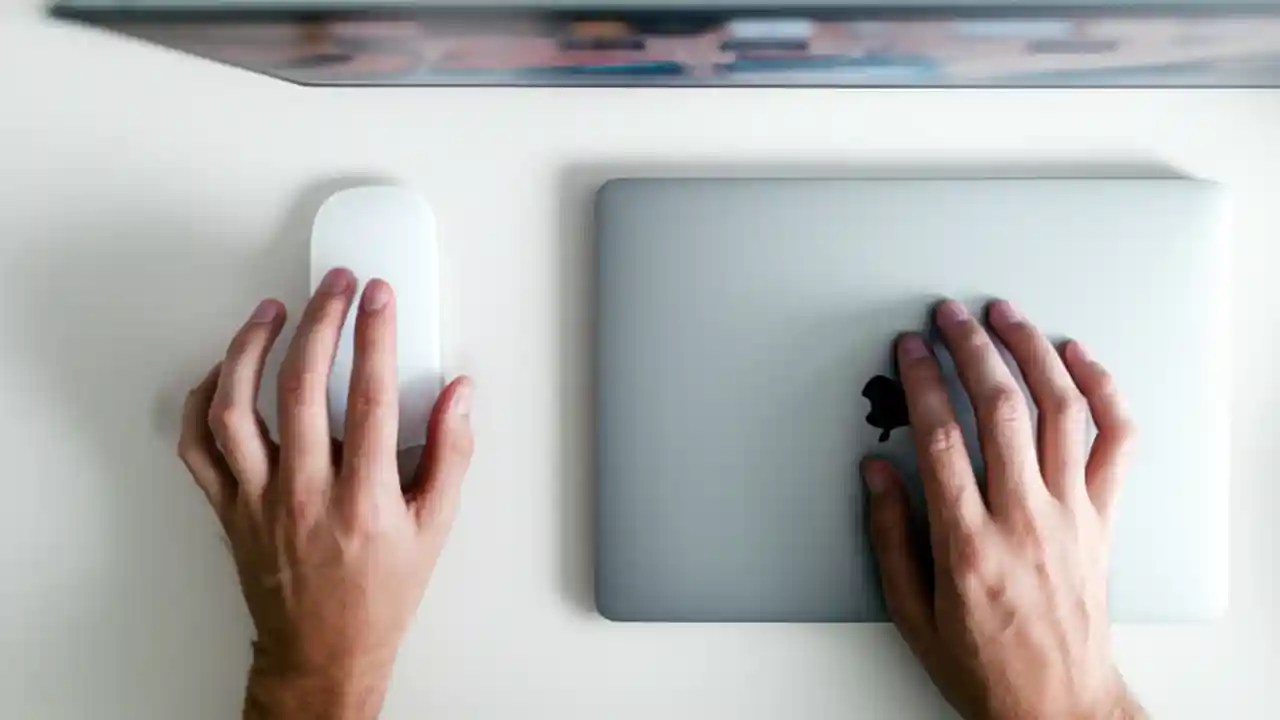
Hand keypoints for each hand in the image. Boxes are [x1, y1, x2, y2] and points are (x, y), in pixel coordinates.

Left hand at [177, 269, 474, 719]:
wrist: (323, 652)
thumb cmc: (379, 595)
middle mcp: (305, 494)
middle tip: (335, 287)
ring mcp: (258, 500)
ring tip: (272, 312)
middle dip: (320, 322)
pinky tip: (225, 370)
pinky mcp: (228, 508)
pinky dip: (204, 399)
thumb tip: (459, 394)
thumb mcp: (435, 528)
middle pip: (301, 387)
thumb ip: (451, 455)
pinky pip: (198, 445)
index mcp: (364, 500)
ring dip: (250, 348)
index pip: (370, 397)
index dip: (376, 336)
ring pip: (236, 408)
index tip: (380, 297)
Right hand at [863, 300, 1141, 719]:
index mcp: (968, 544)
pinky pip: (1115, 442)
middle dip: (971, 350)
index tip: (909, 350)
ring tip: (1007, 317)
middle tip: (950, 316)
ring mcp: (1071, 514)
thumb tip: (877, 471)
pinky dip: (1103, 392)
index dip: (923, 384)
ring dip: (1031, 354)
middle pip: (1002, 411)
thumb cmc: (983, 663)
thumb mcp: (911, 611)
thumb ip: (891, 535)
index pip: (943, 440)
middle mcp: (1024, 520)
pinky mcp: (1102, 518)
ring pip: (1059, 412)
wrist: (1057, 703)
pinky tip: (1079, 360)